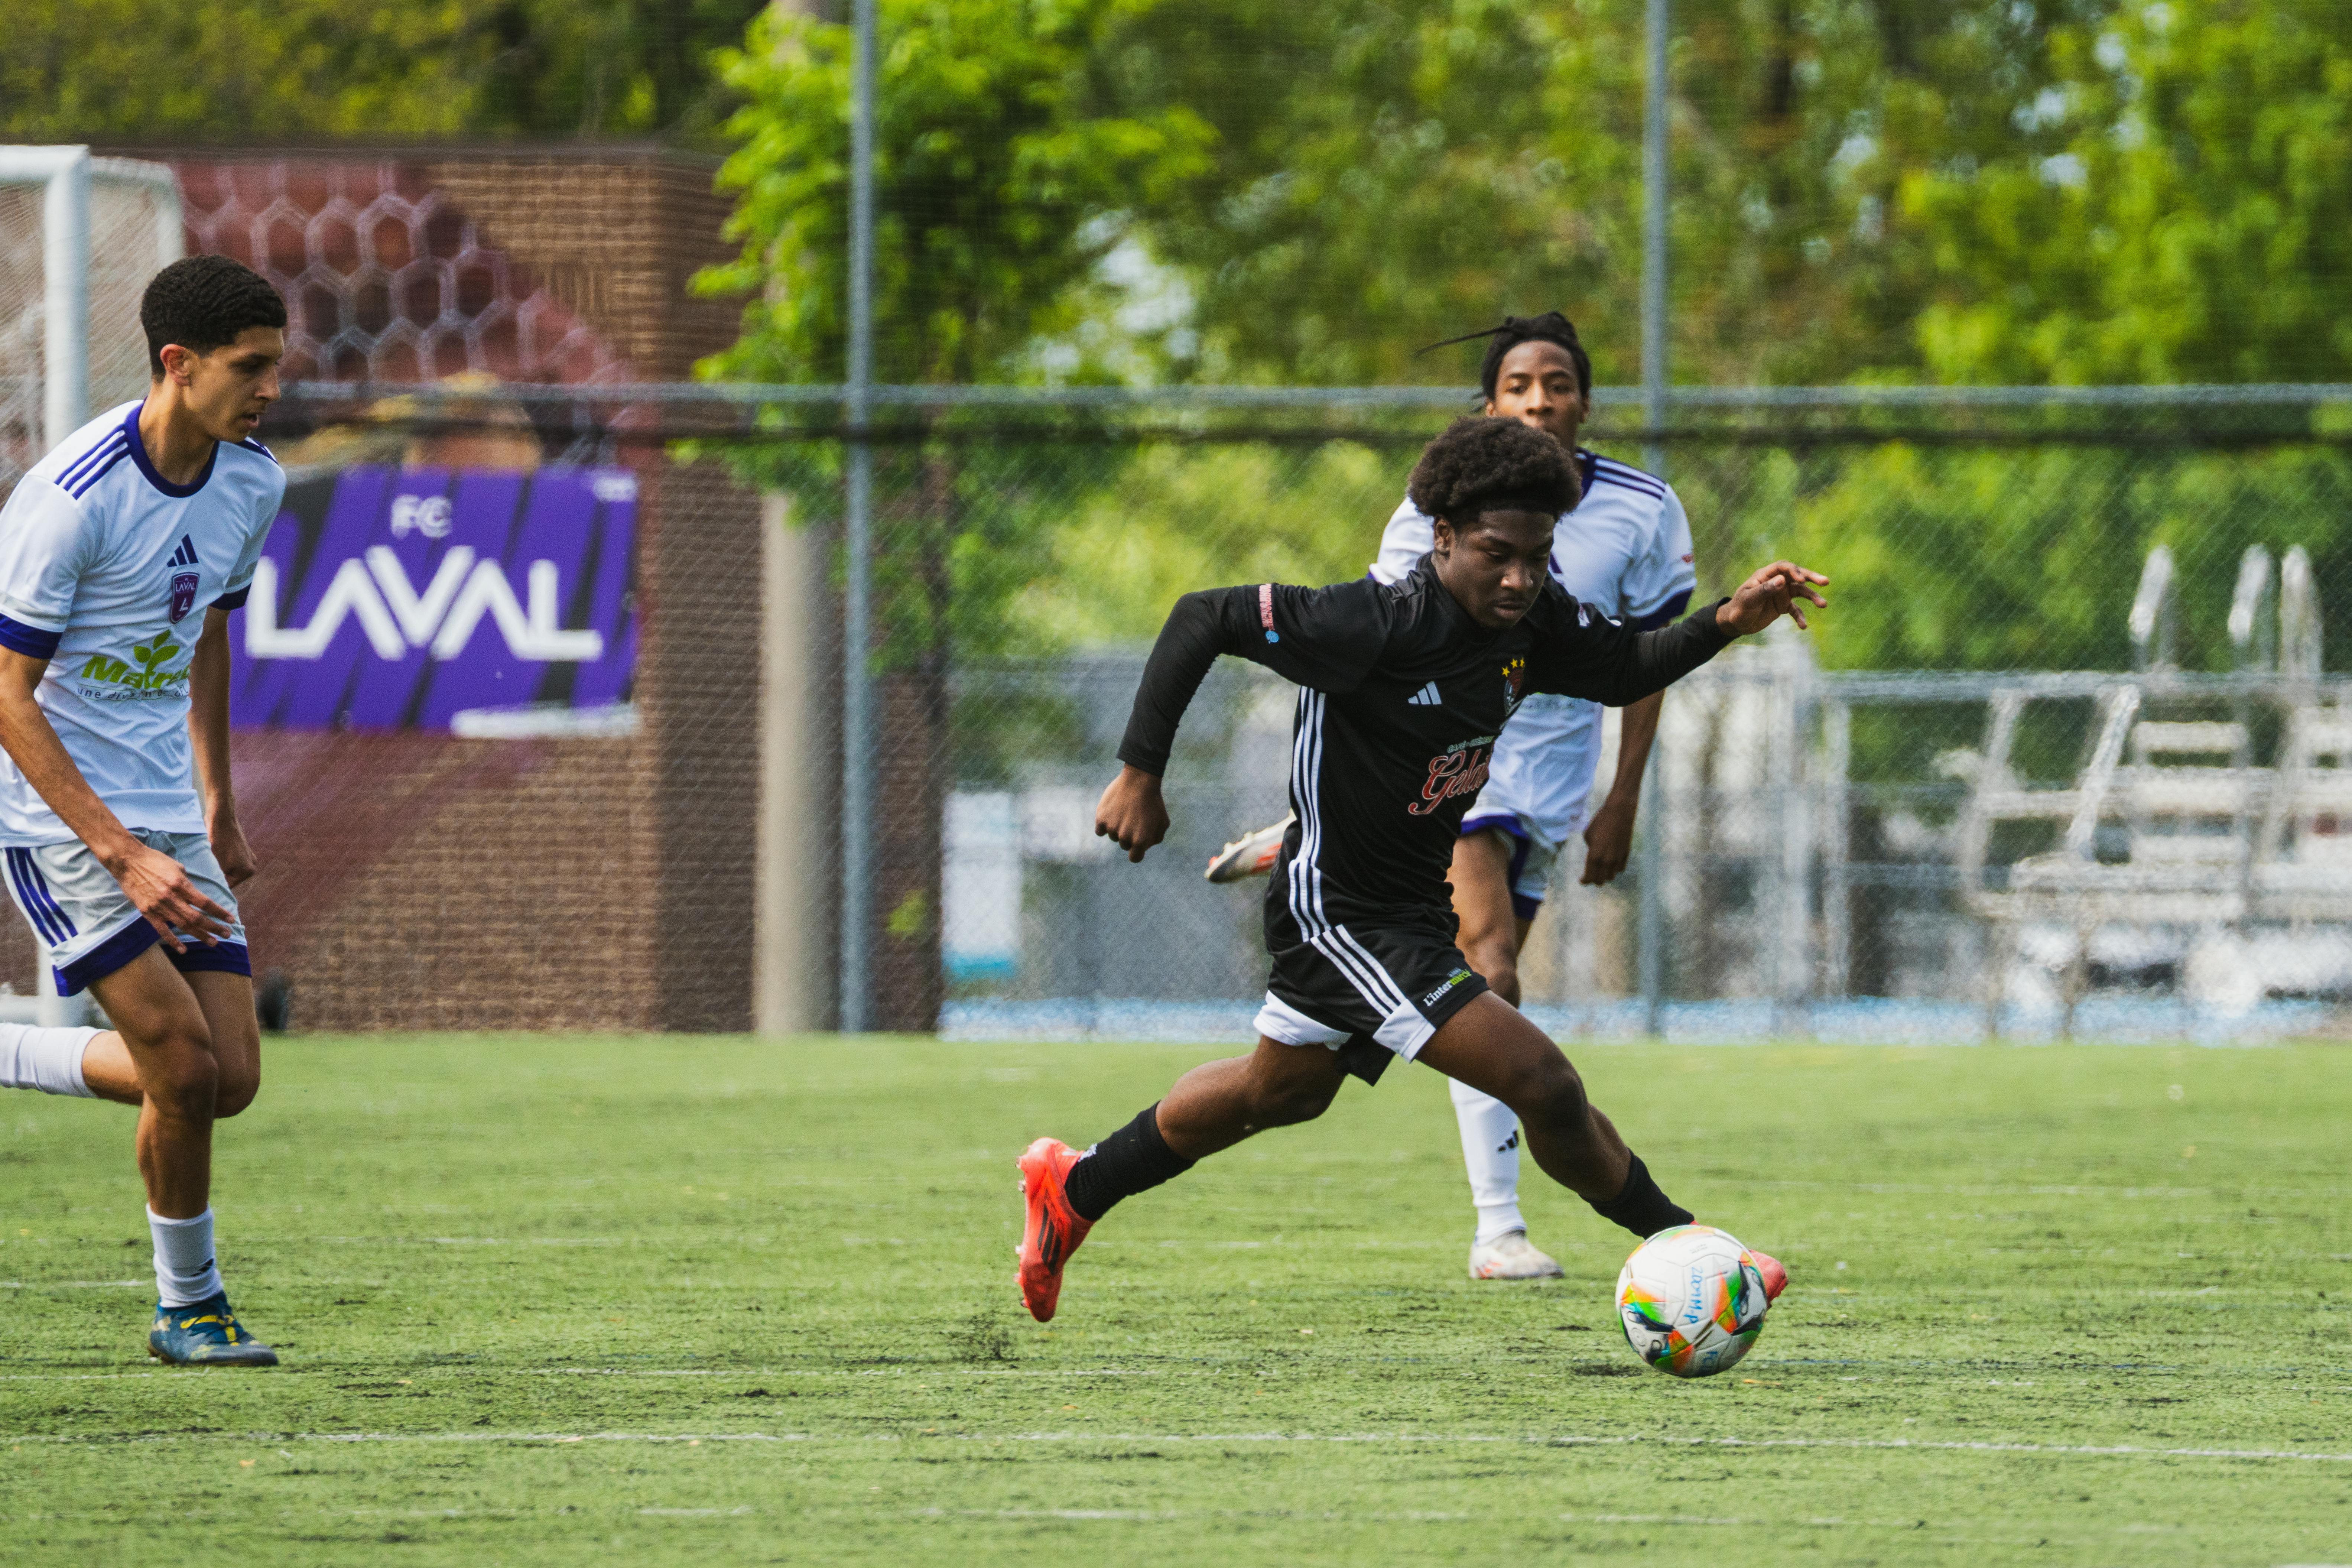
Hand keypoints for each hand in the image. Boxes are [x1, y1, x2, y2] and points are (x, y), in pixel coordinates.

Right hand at [107, 840, 235, 951]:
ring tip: (213, 942)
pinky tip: (183, 950)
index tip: (231, 920)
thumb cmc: (154, 860)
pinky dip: (173, 941)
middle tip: (227, 935)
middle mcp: (171, 897)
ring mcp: (158, 907)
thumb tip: (195, 894)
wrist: (127, 862)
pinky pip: (162, 930)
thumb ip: (187, 882)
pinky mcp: (147, 912)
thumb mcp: (177, 867)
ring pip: (183, 926)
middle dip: (214, 927)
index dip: (219, 912)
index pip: (205, 903)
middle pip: (197, 917)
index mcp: (180, 884)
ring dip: (200, 935)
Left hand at [209, 814, 257, 888]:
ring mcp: (249, 856)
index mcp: (248, 872)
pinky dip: (224, 860)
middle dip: (219, 875)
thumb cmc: (218, 841)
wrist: (221, 819)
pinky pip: (233, 861)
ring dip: (221, 867)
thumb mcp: (217, 865)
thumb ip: (221, 879)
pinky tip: (215, 854)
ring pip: (231, 869)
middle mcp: (252, 865)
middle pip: (231, 878)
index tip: (205, 879)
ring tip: (211, 861)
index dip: (216, 883)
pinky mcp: (243, 849)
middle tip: (207, 869)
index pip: (228, 887)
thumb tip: (217, 890)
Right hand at [1095, 764, 1169, 863]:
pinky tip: (1112, 813)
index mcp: (1141, 841)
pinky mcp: (1101, 818)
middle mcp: (1125, 837)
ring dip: (1117, 828)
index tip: (1137, 843)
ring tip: (1125, 811)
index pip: (1134, 858)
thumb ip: (1154, 839)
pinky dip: (1105, 824)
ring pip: (1112, 836)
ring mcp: (1112, 828)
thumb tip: (1143, 847)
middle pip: (1124, 845)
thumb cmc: (1153, 802)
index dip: (1137, 851)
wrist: (1139, 780)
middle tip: (1133, 819)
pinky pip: (1100, 830)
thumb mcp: (1162, 823)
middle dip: (1129, 836)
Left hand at [1579, 797, 1636, 884]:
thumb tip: (1593, 856)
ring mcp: (1618, 859)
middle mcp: (1607, 861)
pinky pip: (1620, 869)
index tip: (1582, 880)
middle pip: (1600, 881)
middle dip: (1593, 880)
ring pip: (1611, 877)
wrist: (1619, 813)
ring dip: (1605, 875)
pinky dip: (1615, 869)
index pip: (1589, 877)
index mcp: (1594, 856)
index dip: (1584, 881)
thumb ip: (1590, 850)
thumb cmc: (1600, 822)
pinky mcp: (1626, 854)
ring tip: (1600, 869)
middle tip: (1590, 875)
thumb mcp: (1587, 836)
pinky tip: (1611, 864)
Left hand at [1716, 560, 1828, 635]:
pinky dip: (1800, 617)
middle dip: (1811, 578)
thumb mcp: (1749, 599)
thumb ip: (1764, 590)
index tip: (1801, 580)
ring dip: (1812, 597)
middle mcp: (1776, 582)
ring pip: (1801, 592)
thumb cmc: (1739, 608)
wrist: (1736, 623)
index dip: (1794, 571)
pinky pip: (1795, 610)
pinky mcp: (1783, 606)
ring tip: (1823, 604)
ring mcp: (1781, 594)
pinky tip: (1803, 626)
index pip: (1783, 567)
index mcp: (1765, 575)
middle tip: (1825, 582)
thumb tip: (1782, 580)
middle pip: (1797, 576)